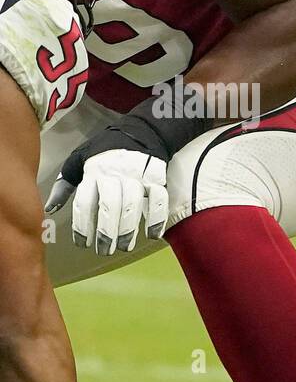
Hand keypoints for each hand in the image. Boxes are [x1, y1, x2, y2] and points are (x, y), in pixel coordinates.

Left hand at [45, 116, 170, 254]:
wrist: (141, 131)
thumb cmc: (105, 151)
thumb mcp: (79, 161)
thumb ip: (65, 186)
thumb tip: (50, 208)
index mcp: (93, 172)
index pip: (85, 201)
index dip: (83, 225)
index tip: (82, 243)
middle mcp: (114, 174)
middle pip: (110, 206)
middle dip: (106, 232)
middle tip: (103, 250)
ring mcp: (137, 176)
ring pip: (133, 205)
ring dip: (128, 229)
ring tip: (124, 247)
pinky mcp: (157, 177)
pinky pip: (158, 200)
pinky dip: (157, 218)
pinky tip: (152, 235)